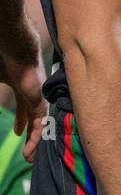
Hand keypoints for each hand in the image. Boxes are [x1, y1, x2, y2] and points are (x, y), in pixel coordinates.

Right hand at [0, 14, 46, 160]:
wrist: (12, 38)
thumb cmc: (1, 52)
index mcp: (21, 86)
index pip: (24, 109)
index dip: (21, 122)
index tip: (17, 133)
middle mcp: (32, 92)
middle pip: (36, 119)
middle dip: (32, 136)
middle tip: (28, 153)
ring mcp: (38, 95)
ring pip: (41, 123)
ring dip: (36, 141)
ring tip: (30, 156)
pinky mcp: (40, 97)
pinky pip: (42, 121)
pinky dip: (38, 135)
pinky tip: (33, 145)